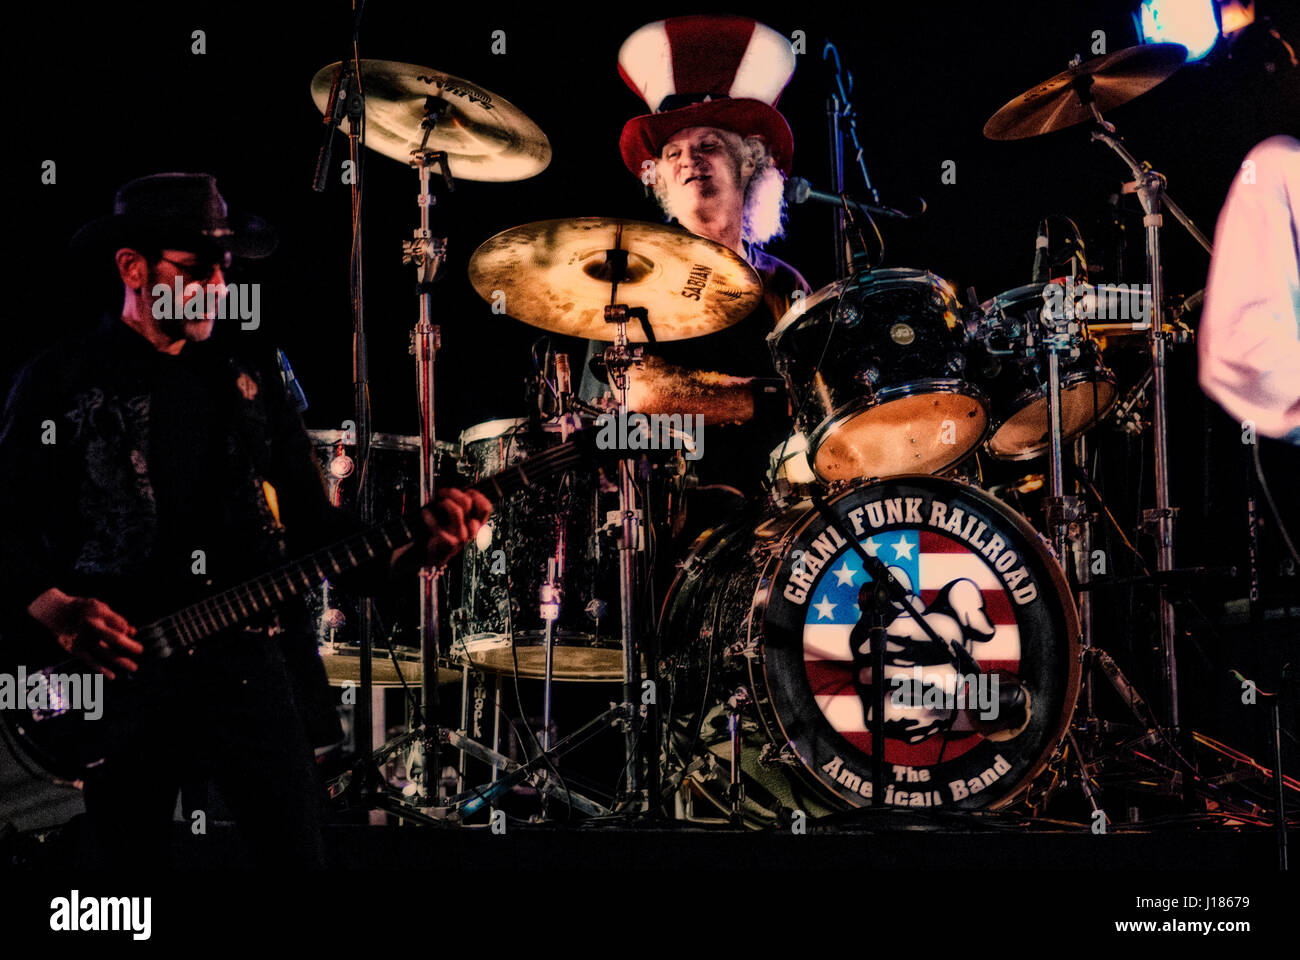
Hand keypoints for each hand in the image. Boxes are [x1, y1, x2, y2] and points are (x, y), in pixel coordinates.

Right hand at [27, 589, 141, 679]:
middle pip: (114, 639)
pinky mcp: (76, 650)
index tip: (132, 633)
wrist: (57, 613)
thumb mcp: (101, 607)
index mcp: (97, 616)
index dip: (127, 630)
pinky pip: (91, 662)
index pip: (119, 625)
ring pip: (106, 653)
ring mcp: (83, 641)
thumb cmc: (84, 609)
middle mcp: (90, 629)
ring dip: (121, 661)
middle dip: (130, 646)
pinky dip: (102, 669)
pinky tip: (112, 676)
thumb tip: (132, 631)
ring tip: (134, 667)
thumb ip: (116, 620)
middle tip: (142, 650)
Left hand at [419, 487, 491, 567]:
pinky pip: (438, 524)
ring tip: (437, 503)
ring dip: (444, 502)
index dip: (476, 495)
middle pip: (467, 503)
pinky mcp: (449, 543)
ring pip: (456, 510)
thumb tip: (459, 490)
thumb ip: (461, 508)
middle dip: (453, 493)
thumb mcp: (456, 519)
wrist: (432, 554)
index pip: (486, 507)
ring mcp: (462, 537)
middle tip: (443, 492)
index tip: (465, 491)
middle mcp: (472, 531)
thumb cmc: (443, 531)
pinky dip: (429, 516)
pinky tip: (425, 513)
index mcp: (477, 524)